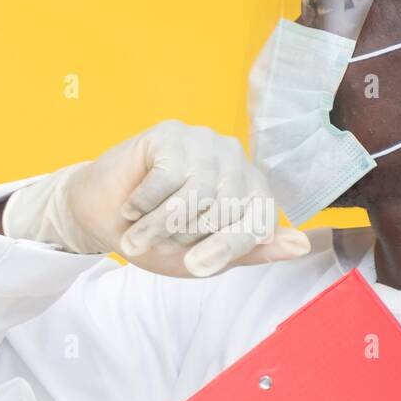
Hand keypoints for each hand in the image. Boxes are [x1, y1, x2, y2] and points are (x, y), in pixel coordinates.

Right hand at [5, 121, 311, 276]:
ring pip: (195, 194)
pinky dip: (142, 201)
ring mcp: (205, 144)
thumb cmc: (152, 237)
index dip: (226, 246)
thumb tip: (302, 245)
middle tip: (151, 243)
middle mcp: (236, 163)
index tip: (194, 266)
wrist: (97, 215)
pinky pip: (167, 176)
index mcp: (250, 194)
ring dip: (156, 225)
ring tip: (135, 234)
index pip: (259, 222)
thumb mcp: (198, 257)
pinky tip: (131, 204)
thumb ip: (247, 252)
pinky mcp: (173, 134)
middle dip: (179, 237)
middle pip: (224, 210)